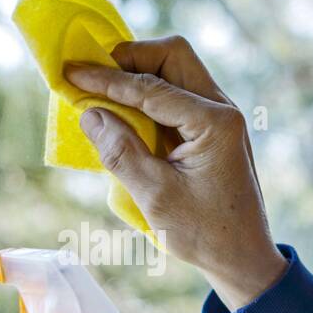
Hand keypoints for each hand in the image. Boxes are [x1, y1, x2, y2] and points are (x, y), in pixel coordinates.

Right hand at [66, 36, 287, 310]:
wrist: (242, 257)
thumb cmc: (204, 233)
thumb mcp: (156, 197)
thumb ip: (121, 152)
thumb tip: (89, 113)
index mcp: (214, 123)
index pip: (151, 87)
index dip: (106, 79)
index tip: (70, 72)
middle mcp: (221, 108)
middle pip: (173, 55)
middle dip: (129, 57)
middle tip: (91, 74)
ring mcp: (218, 115)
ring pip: (175, 69)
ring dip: (137, 73)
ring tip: (101, 89)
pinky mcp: (209, 127)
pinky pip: (174, 94)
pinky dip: (145, 94)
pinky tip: (121, 110)